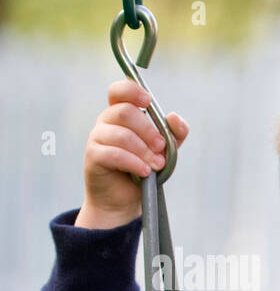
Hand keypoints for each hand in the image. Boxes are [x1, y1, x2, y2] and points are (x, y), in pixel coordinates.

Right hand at [76, 80, 189, 229]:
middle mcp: (106, 121)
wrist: (125, 199)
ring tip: (156, 165)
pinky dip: (134, 163)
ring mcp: (97, 137)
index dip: (132, 91)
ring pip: (121, 135)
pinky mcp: (94, 156)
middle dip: (148, 130)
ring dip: (144, 151)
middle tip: (161, 147)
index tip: (148, 102)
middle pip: (124, 112)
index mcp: (121, 113)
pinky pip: (114, 154)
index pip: (119, 91)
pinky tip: (144, 172)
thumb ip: (173, 134)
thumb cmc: (144, 168)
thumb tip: (174, 117)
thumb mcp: (164, 151)